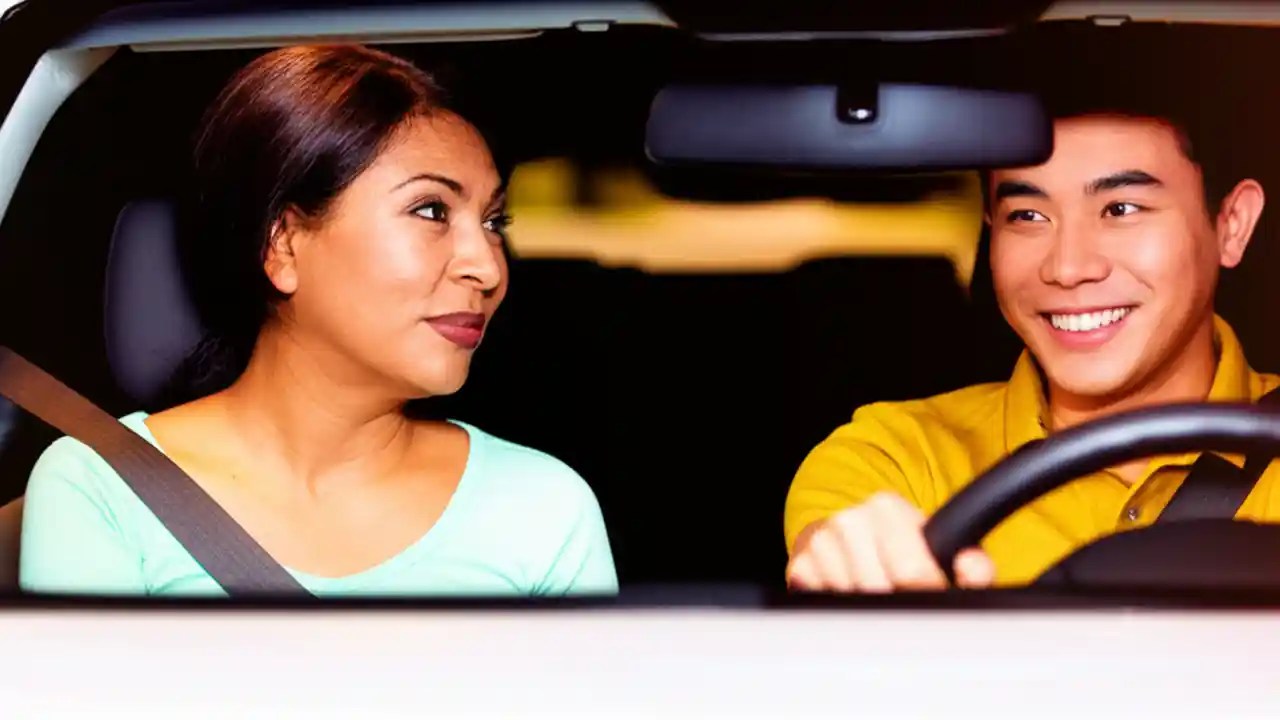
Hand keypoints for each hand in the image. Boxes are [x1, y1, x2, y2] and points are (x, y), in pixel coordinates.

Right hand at [786, 492, 994, 592]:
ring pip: (852, 604)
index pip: (912, 571)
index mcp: (886, 507)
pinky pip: (825, 605)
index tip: (934, 598)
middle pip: (880, 593)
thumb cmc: (898, 546)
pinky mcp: (799, 566)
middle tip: (905, 600)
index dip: (929, 593)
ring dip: (867, 609)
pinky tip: (850, 593)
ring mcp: (820, 543)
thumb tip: (972, 570)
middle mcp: (848, 521)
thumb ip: (972, 565)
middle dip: (897, 605)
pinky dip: (840, 609)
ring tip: (878, 593)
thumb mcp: (939, 547)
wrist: (848, 532)